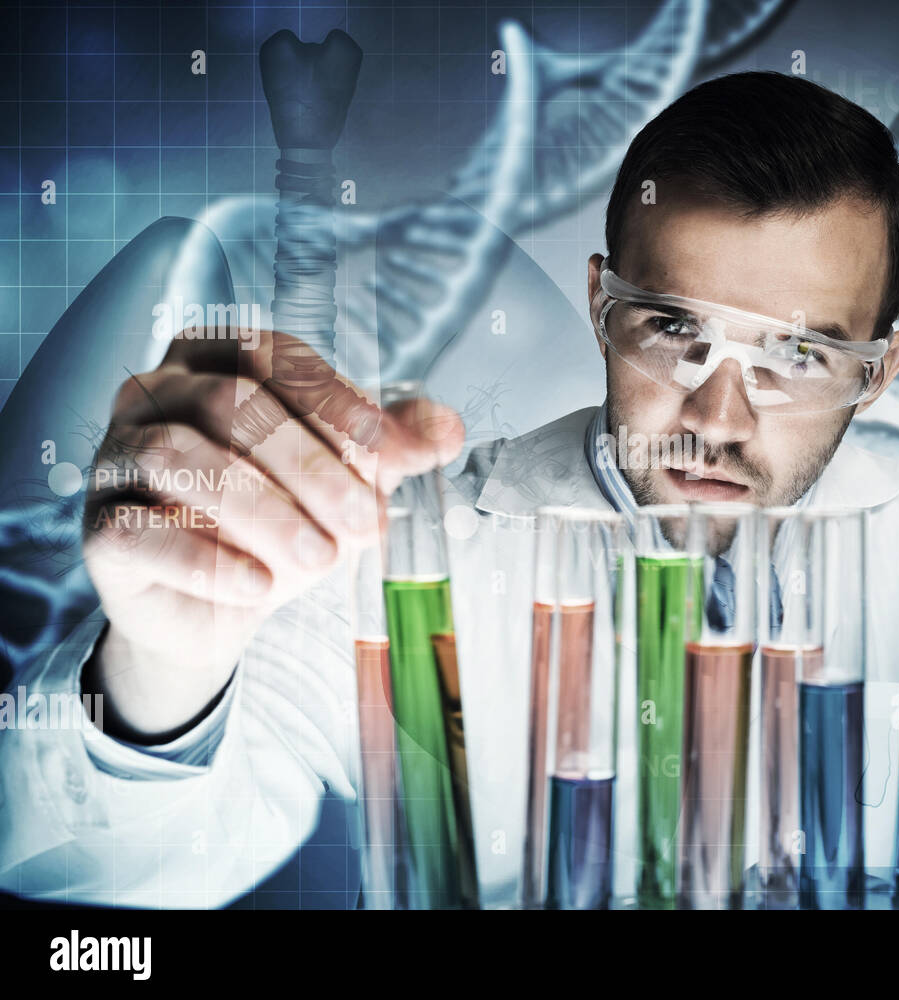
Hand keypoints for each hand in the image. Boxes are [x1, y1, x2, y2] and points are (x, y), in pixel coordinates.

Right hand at [82, 327, 463, 741]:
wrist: (221, 604)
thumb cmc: (281, 518)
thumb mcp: (345, 477)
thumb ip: (391, 446)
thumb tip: (449, 427)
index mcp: (214, 360)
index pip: (270, 355)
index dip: (332, 397)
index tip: (386, 451)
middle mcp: (154, 394)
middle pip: (231, 404)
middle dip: (310, 466)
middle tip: (366, 525)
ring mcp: (117, 458)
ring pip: (182, 458)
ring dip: (264, 512)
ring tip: (321, 560)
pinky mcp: (99, 528)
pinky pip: (139, 532)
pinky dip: (208, 562)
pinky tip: (261, 588)